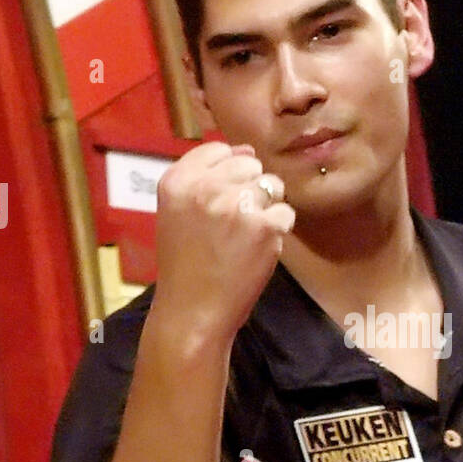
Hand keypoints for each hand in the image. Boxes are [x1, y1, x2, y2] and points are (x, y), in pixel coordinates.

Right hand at [152, 140, 294, 342]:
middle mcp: (205, 187)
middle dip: (250, 189)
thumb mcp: (177, 212)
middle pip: (249, 164)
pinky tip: (257, 249)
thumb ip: (205, 177)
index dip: (227, 173)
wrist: (192, 312)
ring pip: (272, 185)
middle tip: (234, 224)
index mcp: (177, 181)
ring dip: (266, 208)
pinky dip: (278, 230)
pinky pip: (286, 212)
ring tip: (245, 236)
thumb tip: (248, 150)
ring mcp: (236, 205)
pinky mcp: (264, 226)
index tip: (221, 199)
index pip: (217, 149)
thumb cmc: (185, 265)